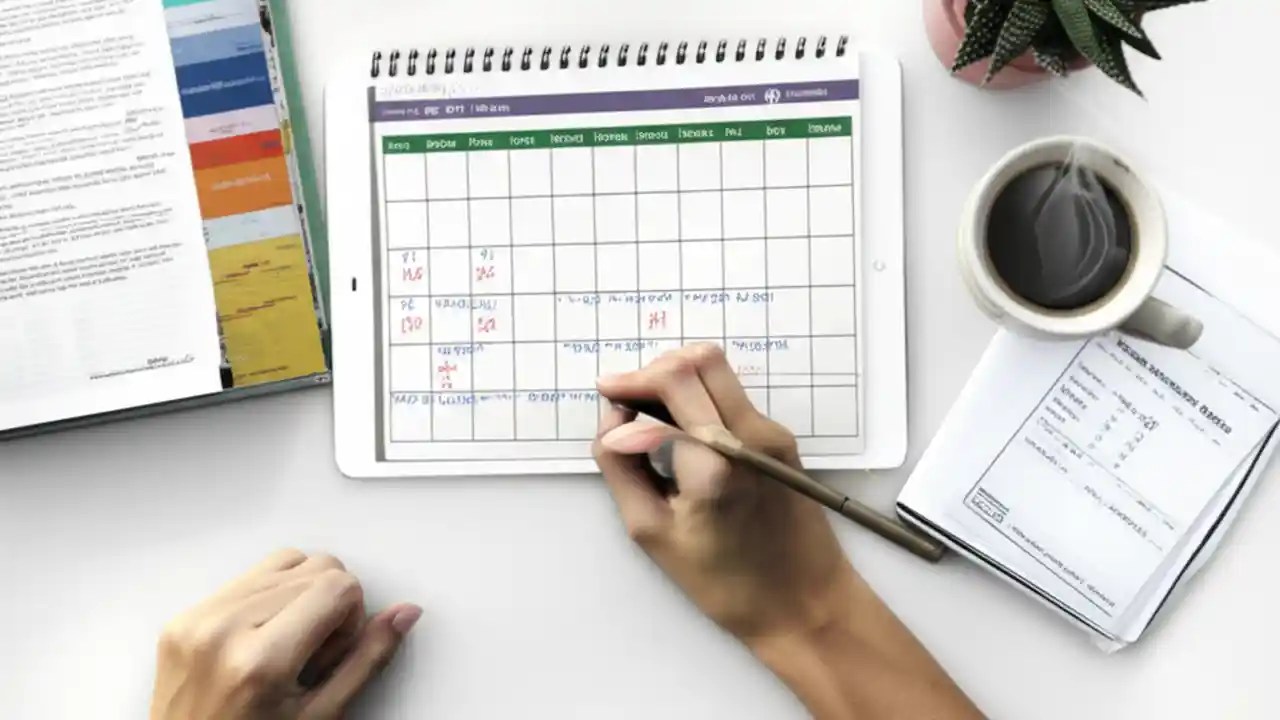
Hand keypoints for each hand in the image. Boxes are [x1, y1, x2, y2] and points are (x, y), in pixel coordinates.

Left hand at [150, 550, 420, 719]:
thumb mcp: (323, 715)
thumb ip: (366, 659)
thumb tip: (404, 613)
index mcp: (261, 660)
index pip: (337, 585)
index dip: (352, 616)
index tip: (335, 651)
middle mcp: (223, 630)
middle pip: (315, 566)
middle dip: (330, 604)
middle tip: (313, 653)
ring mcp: (198, 619)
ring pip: (285, 561)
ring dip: (300, 595)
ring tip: (288, 645)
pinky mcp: (183, 616)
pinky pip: (248, 576)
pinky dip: (268, 598)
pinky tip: (263, 639)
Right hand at [593, 344, 856, 643]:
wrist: (804, 603)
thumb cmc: (726, 583)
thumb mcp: (652, 533)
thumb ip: (622, 469)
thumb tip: (614, 422)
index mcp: (714, 464)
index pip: (668, 385)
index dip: (627, 386)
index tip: (607, 398)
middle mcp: (749, 436)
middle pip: (694, 362)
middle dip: (649, 371)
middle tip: (624, 401)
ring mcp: (771, 432)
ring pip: (716, 367)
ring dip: (675, 376)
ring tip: (648, 411)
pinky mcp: (780, 436)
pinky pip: (731, 392)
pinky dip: (697, 393)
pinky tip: (678, 427)